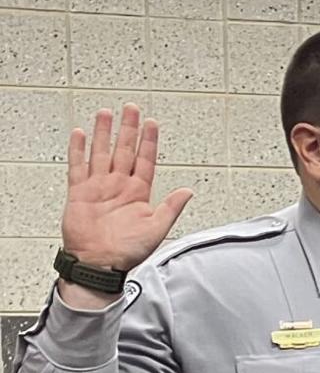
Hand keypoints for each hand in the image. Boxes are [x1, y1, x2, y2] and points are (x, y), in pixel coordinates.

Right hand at [62, 104, 194, 273]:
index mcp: (138, 193)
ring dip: (103, 133)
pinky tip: (80, 134)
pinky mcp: (79, 192)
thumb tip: (188, 191)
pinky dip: (78, 150)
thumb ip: (171, 207)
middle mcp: (118, 186)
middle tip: (131, 109)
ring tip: (105, 113)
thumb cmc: (127, 252)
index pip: (145, 160)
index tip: (151, 123)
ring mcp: (98, 187)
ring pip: (101, 153)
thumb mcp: (157, 228)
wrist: (99, 264)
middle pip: (124, 150)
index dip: (148, 141)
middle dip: (128, 129)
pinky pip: (77, 166)